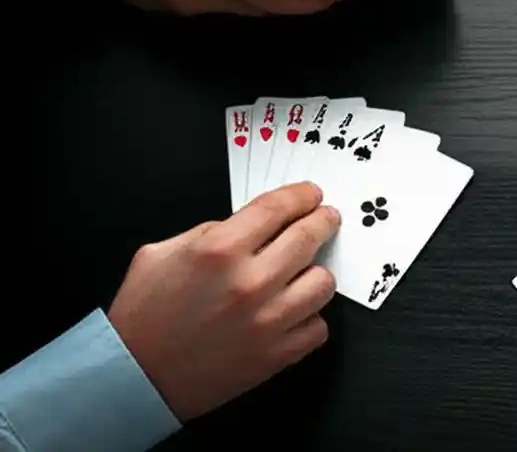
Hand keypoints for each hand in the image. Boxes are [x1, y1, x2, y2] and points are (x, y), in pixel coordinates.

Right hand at [107, 183, 339, 420]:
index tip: (310, 195)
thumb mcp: (160, 253)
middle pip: (309, 237)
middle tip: (325, 218)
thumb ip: (209, 231)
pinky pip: (318, 327)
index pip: (277, 208)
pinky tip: (295, 312)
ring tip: (306, 271)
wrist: (134, 378)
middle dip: (323, 221)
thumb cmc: (143, 318)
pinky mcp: (276, 355)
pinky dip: (310, 317)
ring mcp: (267, 321)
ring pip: (323, 283)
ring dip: (316, 272)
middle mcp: (248, 282)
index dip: (301, 196)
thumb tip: (249, 225)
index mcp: (218, 251)